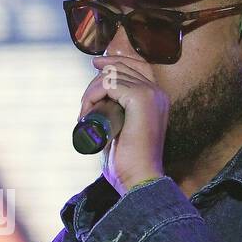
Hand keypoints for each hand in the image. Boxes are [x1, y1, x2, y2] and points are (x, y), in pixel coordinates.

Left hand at [82, 54, 167, 193]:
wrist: (138, 179)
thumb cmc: (127, 163)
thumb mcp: (120, 131)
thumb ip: (115, 117)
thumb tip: (96, 107)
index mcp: (157, 98)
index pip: (136, 65)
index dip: (114, 62)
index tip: (95, 65)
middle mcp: (157, 92)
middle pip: (120, 68)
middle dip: (95, 83)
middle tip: (84, 109)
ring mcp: (151, 93)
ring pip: (111, 75)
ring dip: (90, 92)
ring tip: (84, 116)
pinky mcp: (141, 98)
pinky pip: (108, 84)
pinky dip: (92, 96)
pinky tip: (87, 113)